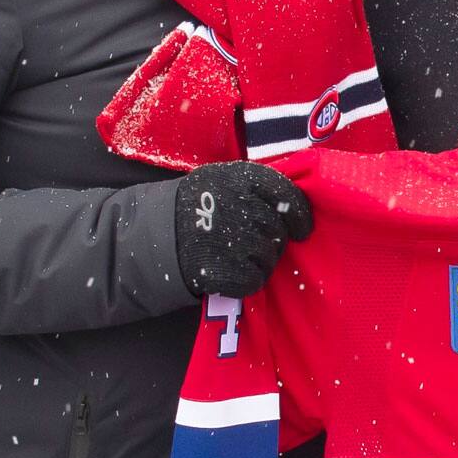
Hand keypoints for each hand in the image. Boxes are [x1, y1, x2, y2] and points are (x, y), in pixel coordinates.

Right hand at [174, 162, 314, 297]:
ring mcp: (232, 239)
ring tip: (236, 254)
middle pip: (279, 230)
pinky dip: (247, 278)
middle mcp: (238, 206)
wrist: (155, 234)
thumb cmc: (198, 205)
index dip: (299, 214)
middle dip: (273, 239)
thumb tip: (297, 208)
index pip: (287, 195)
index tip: (302, 228)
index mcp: (240, 178)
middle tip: (253, 242)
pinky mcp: (224, 270)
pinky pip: (256, 278)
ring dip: (260, 260)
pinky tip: (230, 270)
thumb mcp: (222, 181)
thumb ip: (258, 188)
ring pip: (270, 256)